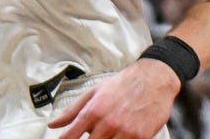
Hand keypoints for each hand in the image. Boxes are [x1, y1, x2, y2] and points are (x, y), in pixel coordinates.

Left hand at [46, 57, 178, 138]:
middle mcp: (108, 122)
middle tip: (95, 134)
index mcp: (93, 110)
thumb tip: (53, 124)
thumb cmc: (125, 84)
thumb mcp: (95, 91)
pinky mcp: (140, 137)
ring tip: (108, 134)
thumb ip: (72, 110)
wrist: (156, 77)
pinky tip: (121, 134)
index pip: (69, 137)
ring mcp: (124, 131)